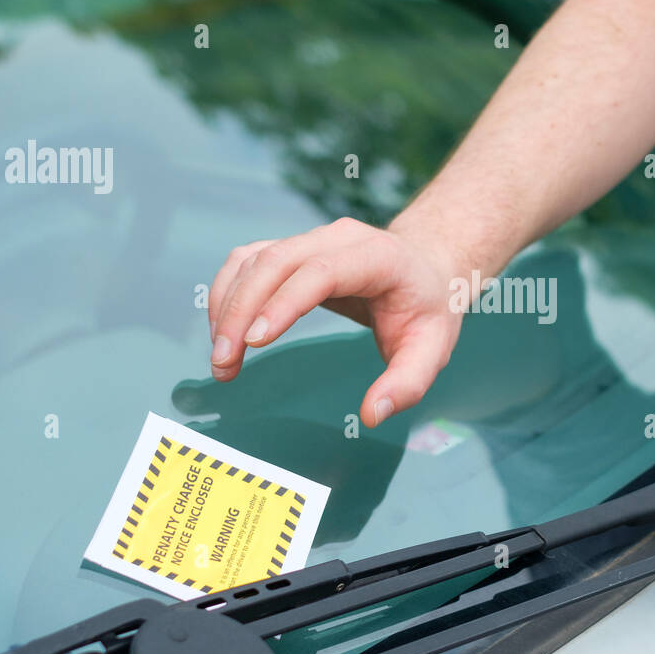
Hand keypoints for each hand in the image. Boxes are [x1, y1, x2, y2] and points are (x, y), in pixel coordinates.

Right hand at [207, 217, 462, 426]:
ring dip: (227, 305)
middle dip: (241, 311)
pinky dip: (228, 293)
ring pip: (254, 259)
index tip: (255, 341)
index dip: (284, 302)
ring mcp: (312, 239)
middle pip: (276, 261)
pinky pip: (248, 261)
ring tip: (221, 359)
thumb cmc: (427, 309)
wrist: (425, 267)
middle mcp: (339, 238)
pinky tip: (223, 332)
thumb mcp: (433, 349)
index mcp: (378, 257)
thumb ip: (406, 384)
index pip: (322, 271)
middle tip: (223, 364)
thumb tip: (371, 415)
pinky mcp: (292, 249)